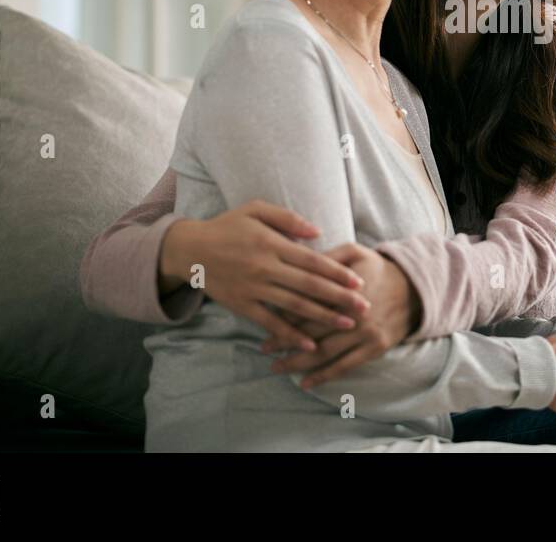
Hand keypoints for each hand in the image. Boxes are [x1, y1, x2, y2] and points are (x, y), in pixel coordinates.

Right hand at [159, 201, 370, 351]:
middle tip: (364, 307)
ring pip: (295, 306)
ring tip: (347, 325)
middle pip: (310, 286)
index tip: (359, 281)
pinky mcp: (243, 305)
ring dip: (323, 317)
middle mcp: (266, 267)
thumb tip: (318, 233)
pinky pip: (270, 323)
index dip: (338, 272)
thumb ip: (288, 219)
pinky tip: (310, 344)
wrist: (190, 250)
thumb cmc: (227, 227)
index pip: (313, 260)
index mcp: (272, 244)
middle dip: (340, 297)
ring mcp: (254, 288)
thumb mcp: (256, 210)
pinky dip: (290, 335)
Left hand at [266, 244, 421, 386]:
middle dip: (285, 341)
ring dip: (298, 362)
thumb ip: (328, 258)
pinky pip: (345, 366)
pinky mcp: (375, 348)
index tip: (266, 320)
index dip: (284, 314)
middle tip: (263, 348)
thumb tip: (299, 262)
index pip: (308, 304)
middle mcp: (354, 314)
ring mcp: (365, 334)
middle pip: (312, 331)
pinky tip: (305, 383)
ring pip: (325, 353)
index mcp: (345, 290)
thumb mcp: (355, 252)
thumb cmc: (379, 268)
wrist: (416, 288)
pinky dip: (324, 376)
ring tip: (277, 367)